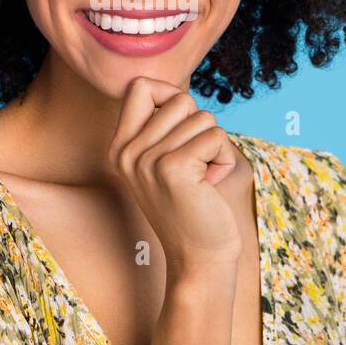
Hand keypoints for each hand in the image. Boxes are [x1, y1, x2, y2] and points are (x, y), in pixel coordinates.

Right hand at [107, 76, 242, 270]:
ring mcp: (147, 160)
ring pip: (202, 117)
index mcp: (120, 147)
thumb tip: (180, 95)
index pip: (140, 86)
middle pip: (180, 99)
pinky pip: (215, 137)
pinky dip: (224, 159)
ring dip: (216, 147)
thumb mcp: (163, 163)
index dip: (170, 94)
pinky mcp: (173, 168)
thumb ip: (164, 128)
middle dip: (201, 128)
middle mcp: (127, 151)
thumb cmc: (191, 206)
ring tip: (203, 178)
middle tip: (196, 164)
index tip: (182, 128)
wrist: (197, 258)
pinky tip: (211, 184)